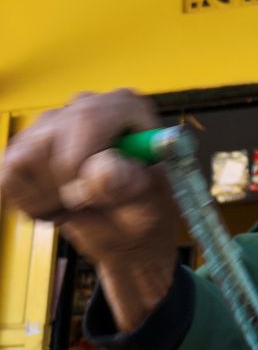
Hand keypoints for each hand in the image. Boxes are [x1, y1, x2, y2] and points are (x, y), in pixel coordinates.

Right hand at [0, 89, 178, 330]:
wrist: (128, 242)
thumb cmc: (148, 221)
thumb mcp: (150, 210)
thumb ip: (129, 189)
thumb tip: (107, 171)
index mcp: (129, 110)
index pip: (95, 114)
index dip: (89, 156)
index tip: (93, 189)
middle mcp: (88, 107)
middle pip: (52, 136)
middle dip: (70, 183)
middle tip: (91, 206)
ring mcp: (51, 126)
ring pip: (23, 158)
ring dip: (51, 197)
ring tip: (79, 208)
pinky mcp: (22, 152)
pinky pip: (5, 178)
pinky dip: (28, 204)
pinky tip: (56, 209)